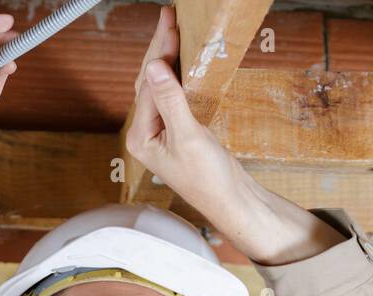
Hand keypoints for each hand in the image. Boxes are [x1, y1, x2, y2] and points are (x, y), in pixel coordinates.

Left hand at [124, 5, 243, 209]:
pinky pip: (172, 94)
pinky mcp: (178, 131)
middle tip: (169, 17)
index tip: (170, 26)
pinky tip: (182, 59)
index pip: (147, 85)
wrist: (232, 200)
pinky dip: (177, 74)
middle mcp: (146, 134)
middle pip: (148, 82)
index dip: (158, 53)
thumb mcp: (189, 137)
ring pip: (159, 86)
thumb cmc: (209, 179)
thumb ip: (171, 101)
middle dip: (158, 48)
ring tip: (173, 29)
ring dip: (166, 58)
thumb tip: (155, 68)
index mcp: (141, 138)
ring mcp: (161, 132)